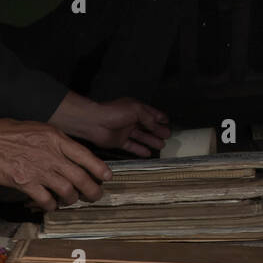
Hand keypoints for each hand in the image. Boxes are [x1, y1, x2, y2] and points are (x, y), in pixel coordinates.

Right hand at [0, 117, 111, 210]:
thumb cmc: (8, 133)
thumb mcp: (38, 129)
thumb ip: (55, 142)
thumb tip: (70, 154)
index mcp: (55, 138)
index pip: (85, 155)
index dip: (99, 168)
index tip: (107, 176)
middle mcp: (51, 155)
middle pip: (81, 177)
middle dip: (92, 191)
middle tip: (95, 196)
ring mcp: (39, 170)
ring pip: (67, 191)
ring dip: (71, 199)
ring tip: (70, 201)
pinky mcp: (26, 183)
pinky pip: (46, 200)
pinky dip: (52, 206)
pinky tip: (51, 205)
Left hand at [50, 93, 170, 157]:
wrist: (95, 122)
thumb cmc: (114, 112)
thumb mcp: (136, 110)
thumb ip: (148, 118)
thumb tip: (158, 124)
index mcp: (135, 108)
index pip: (150, 113)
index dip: (160, 117)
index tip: (168, 122)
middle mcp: (130, 119)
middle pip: (147, 126)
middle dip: (158, 131)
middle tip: (168, 136)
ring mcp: (124, 131)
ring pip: (141, 137)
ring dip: (151, 141)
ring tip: (161, 145)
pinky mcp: (119, 142)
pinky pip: (131, 146)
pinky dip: (140, 150)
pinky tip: (148, 153)